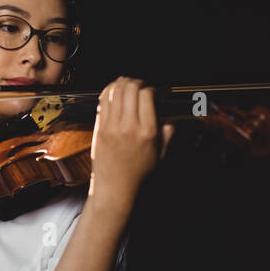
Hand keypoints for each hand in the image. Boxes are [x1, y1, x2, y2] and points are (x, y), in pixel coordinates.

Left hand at [89, 76, 174, 213]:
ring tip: (128, 85)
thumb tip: (169, 121)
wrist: (114, 187)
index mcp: (147, 131)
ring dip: (122, 83)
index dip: (152, 89)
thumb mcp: (160, 155)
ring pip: (115, 91)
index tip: (154, 93)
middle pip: (130, 88)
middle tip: (141, 86)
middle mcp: (128, 125)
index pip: (147, 95)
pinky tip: (114, 92)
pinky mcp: (100, 127)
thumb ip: (167, 135)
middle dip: (137, 82)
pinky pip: (102, 100)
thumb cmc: (137, 173)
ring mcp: (111, 125)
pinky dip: (108, 91)